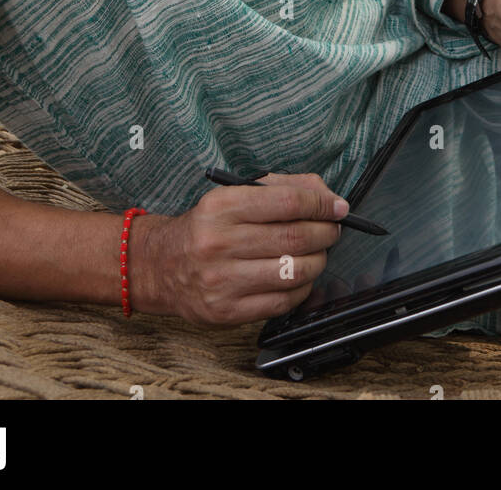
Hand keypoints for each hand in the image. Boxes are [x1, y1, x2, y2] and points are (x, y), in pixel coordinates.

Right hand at [135, 172, 347, 326]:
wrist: (162, 266)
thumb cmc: (208, 227)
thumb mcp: (235, 195)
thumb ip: (282, 188)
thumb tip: (326, 196)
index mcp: (221, 207)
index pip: (286, 202)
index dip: (320, 204)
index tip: (337, 206)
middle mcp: (218, 243)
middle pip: (295, 238)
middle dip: (325, 232)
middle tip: (332, 229)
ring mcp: (222, 281)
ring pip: (294, 271)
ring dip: (318, 260)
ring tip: (317, 252)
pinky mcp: (228, 311)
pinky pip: (283, 301)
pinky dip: (302, 287)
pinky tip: (300, 276)